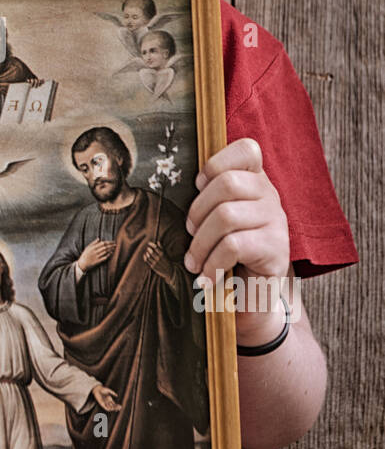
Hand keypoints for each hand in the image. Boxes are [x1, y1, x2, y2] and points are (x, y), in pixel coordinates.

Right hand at [78, 238, 115, 271]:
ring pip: (105, 252)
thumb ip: (93, 243)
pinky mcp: (97, 261)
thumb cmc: (85, 255)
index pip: (102, 243)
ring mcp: (96, 256)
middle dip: (111, 245)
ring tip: (114, 248)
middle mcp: (95, 251)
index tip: (113, 242)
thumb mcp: (87, 248)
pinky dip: (108, 255)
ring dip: (110, 250)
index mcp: (92, 247)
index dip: (108, 242)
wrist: (82, 264)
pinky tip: (111, 253)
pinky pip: (104, 257)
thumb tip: (99, 238)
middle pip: (105, 247)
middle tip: (115, 245)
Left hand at [93, 384, 121, 411]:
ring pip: (109, 408)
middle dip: (116, 407)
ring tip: (116, 408)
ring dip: (113, 409)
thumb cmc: (102, 389)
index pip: (114, 404)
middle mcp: (107, 402)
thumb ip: (113, 393)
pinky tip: (111, 408)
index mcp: (109, 399)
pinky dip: (108, 408)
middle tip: (120, 408)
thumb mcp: (109, 390)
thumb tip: (117, 395)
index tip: (121, 406)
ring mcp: (104, 403)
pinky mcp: (101, 403)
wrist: (97, 389)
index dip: (117, 406)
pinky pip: (105, 407)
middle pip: (112, 406)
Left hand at [143, 240, 176, 288]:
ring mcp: (155, 263)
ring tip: (147, 252)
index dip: (151, 244)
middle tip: (148, 248)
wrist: (169, 271)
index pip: (155, 247)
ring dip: (146, 253)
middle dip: (148, 248)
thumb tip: (158, 241)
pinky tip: (145, 255)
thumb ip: (162, 248)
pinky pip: (146, 261)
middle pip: (151, 251)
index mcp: (163, 254)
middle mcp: (159, 258)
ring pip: (148, 256)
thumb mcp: (166, 254)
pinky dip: (145, 257)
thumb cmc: (167, 261)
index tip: (149, 243)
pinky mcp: (152, 267)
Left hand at [183, 138, 289, 292]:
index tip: (198, 185)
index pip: (247, 150)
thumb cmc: (226, 254)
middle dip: (198, 210)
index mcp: (254, 181)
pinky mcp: (276, 249)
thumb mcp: (216, 220)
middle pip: (228, 183)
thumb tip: (171, 184)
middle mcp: (270, 196)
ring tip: (194, 262)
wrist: (252, 298)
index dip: (216, 163)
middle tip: (189, 233)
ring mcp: (277, 221)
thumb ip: (208, 197)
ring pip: (227, 215)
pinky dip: (212, 264)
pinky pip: (234, 245)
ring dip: (201, 243)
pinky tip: (207, 277)